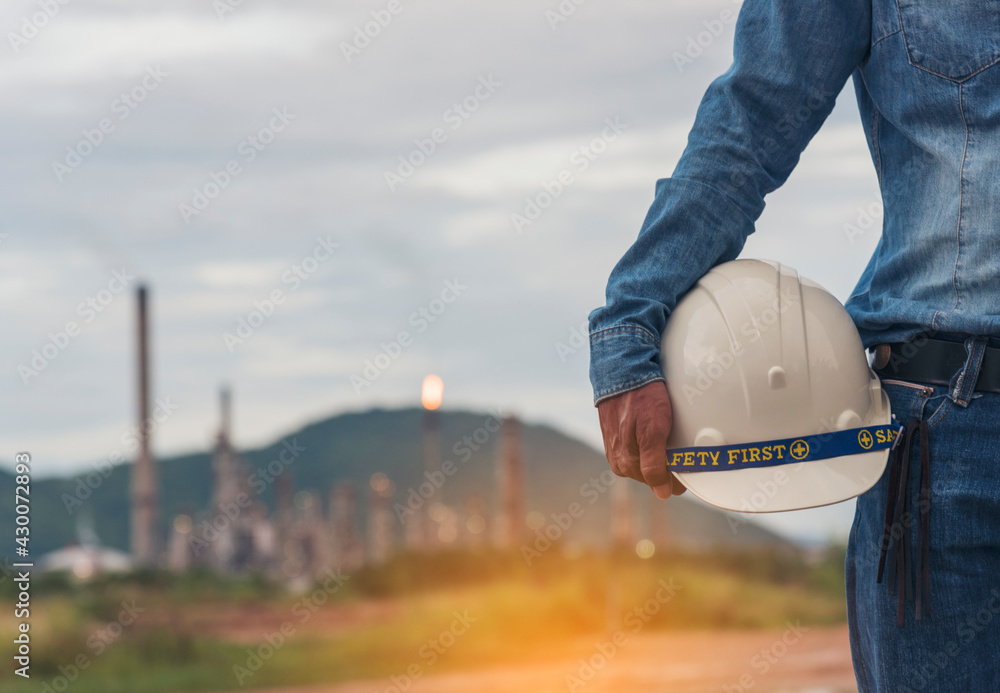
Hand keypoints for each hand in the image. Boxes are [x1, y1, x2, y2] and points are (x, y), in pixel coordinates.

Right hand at [597, 380, 685, 498]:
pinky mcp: (616, 436)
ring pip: (645, 461)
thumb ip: (654, 464)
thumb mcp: (652, 431)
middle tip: (684, 450)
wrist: (623, 372)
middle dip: (667, 465)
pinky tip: (656, 433)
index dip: (676, 477)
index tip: (690, 467)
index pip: (658, 483)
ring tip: (670, 438)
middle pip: (651, 473)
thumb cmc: (640, 399)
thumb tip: (661, 494)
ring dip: (658, 454)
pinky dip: (650, 444)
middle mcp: (618, 460)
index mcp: (625, 464)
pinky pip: (637, 448)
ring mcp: (616, 448)